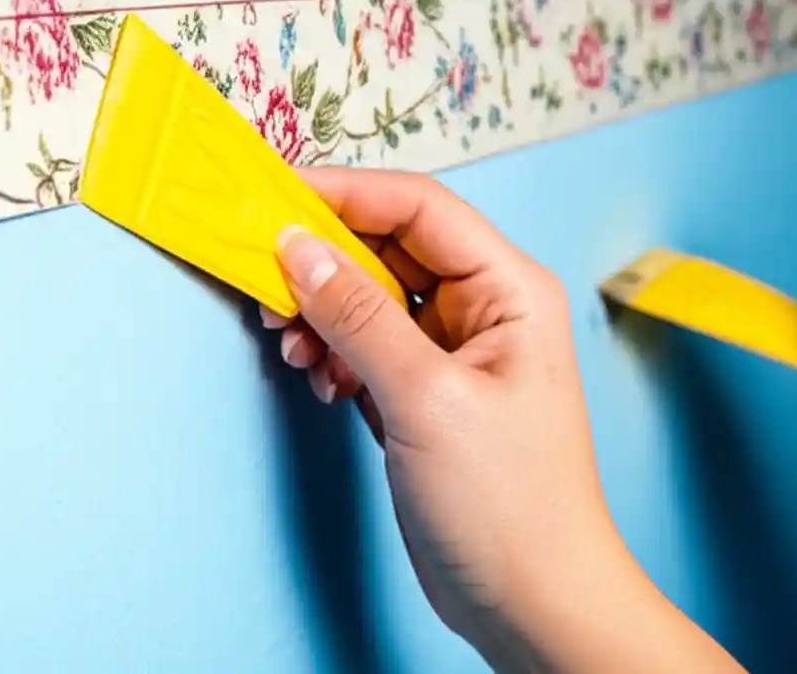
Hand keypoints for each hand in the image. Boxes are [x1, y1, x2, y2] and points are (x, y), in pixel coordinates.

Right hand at [261, 167, 740, 671]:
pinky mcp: (423, 393)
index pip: (418, 208)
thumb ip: (358, 315)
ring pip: (369, 298)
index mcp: (510, 289)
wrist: (530, 600)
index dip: (345, 194)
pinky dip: (332, 354)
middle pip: (387, 249)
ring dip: (321, 314)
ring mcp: (451, 353)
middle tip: (266, 285)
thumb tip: (298, 248)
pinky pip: (365, 345)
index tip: (274, 199)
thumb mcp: (426, 399)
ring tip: (294, 348)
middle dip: (323, 263)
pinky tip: (320, 380)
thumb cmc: (510, 504)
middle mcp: (484, 310)